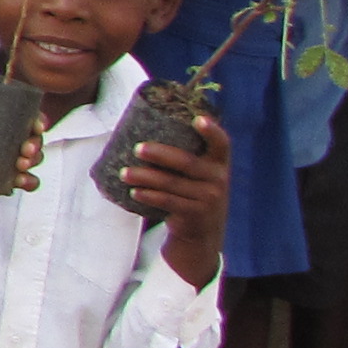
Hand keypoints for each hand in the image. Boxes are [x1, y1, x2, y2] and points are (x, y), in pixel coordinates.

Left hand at [120, 105, 230, 267]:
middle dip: (160, 154)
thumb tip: (141, 126)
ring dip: (145, 178)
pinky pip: (168, 202)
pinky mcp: (196, 214)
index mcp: (219, 162)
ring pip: (172, 183)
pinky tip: (135, 192)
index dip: (212, 131)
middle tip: (138, 149)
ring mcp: (209, 197)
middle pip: (187, 162)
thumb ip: (185, 154)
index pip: (222, 143)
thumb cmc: (192, 188)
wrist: (204, 228)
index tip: (198, 119)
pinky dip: (150, 196)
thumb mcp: (199, 172)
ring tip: (125, 173)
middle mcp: (218, 178)